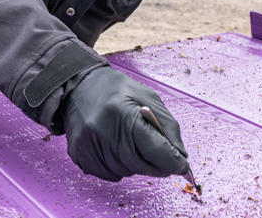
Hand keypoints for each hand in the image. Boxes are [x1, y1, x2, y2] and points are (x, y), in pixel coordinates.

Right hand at [62, 66, 188, 180]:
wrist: (80, 86)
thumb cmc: (117, 91)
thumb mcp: (148, 97)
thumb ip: (167, 126)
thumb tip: (180, 156)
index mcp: (123, 112)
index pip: (154, 148)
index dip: (172, 161)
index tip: (182, 165)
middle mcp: (103, 130)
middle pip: (141, 165)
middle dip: (157, 165)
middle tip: (162, 157)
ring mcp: (88, 145)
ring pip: (126, 171)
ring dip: (136, 164)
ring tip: (131, 142)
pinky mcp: (79, 155)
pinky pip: (110, 174)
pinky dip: (119, 166)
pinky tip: (116, 148)